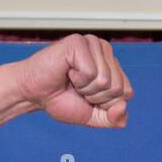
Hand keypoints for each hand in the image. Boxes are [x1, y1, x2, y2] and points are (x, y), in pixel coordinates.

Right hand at [16, 34, 132, 128]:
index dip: (106, 104)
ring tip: (71, 80)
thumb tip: (123, 106)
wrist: (34, 95)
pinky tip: (66, 71)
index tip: (87, 97)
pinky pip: (91, 73)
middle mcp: (105, 49)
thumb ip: (114, 118)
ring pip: (105, 81)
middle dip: (96, 97)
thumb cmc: (62, 100)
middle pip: (118, 87)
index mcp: (112, 64)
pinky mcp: (79, 42)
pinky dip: (77, 80)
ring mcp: (92, 43)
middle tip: (77, 89)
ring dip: (85, 89)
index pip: (126, 93)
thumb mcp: (94, 116)